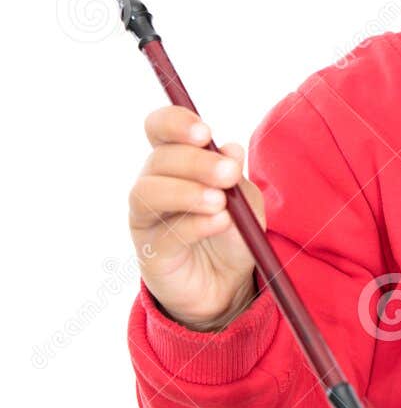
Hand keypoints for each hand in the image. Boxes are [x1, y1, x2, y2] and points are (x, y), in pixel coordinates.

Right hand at [129, 105, 266, 329]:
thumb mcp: (246, 202)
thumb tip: (230, 149)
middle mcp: (153, 184)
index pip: (159, 128)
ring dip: (188, 191)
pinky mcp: (151, 252)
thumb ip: (237, 178)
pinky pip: (165, 233)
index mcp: (175, 162)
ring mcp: (146, 218)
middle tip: (229, 174)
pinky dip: (194, 224)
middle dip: (196, 162)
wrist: (227, 285)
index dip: (175, 122)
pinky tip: (219, 222)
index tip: (205, 132)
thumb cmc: (231, 233)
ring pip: (149, 192)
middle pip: (159, 159)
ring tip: (220, 202)